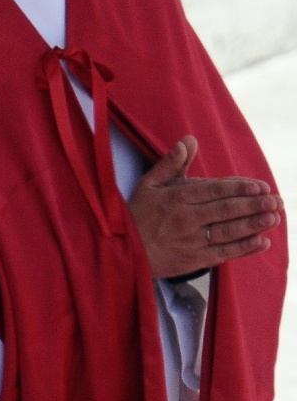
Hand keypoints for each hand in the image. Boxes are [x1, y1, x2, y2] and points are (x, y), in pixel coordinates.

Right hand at [128, 135, 281, 278]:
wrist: (125, 251)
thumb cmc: (138, 214)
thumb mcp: (148, 184)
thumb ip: (171, 163)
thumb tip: (189, 140)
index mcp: (175, 198)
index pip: (214, 190)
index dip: (239, 188)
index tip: (260, 186)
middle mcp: (186, 218)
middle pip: (226, 210)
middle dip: (254, 205)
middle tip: (276, 200)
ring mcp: (192, 240)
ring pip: (229, 231)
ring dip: (254, 224)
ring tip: (274, 217)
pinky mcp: (196, 259)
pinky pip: (225, 253)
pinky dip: (245, 248)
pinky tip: (262, 242)